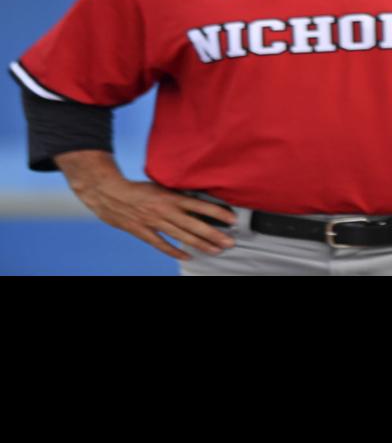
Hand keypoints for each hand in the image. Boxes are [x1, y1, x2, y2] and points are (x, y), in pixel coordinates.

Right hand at [72, 178, 236, 260]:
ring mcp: (153, 222)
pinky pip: (161, 244)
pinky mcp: (142, 231)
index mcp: (171, 197)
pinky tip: (187, 257)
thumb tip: (197, 198)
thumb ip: (177, 194)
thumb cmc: (137, 188)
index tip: (233, 219)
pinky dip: (174, 251)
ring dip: (200, 245)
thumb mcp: (161, 185)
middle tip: (230, 242)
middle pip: (194, 225)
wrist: (108, 192)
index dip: (217, 213)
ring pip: (181, 236)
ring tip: (216, 251)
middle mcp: (165, 210)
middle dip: (214, 235)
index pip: (199, 205)